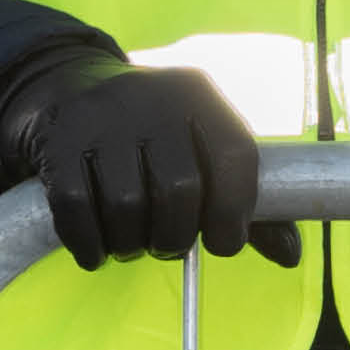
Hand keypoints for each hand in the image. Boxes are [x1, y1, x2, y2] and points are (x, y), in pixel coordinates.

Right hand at [0, 57, 299, 270]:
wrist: (70, 92)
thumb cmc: (154, 140)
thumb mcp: (202, 152)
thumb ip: (247, 203)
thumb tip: (291, 257)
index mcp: (199, 94)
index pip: (236, 155)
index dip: (235, 212)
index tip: (223, 244)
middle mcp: (153, 95)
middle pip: (179, 188)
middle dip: (176, 236)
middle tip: (168, 246)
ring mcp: (101, 114)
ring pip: (127, 204)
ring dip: (132, 244)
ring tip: (133, 243)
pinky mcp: (58, 138)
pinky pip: (77, 209)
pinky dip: (91, 244)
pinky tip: (98, 251)